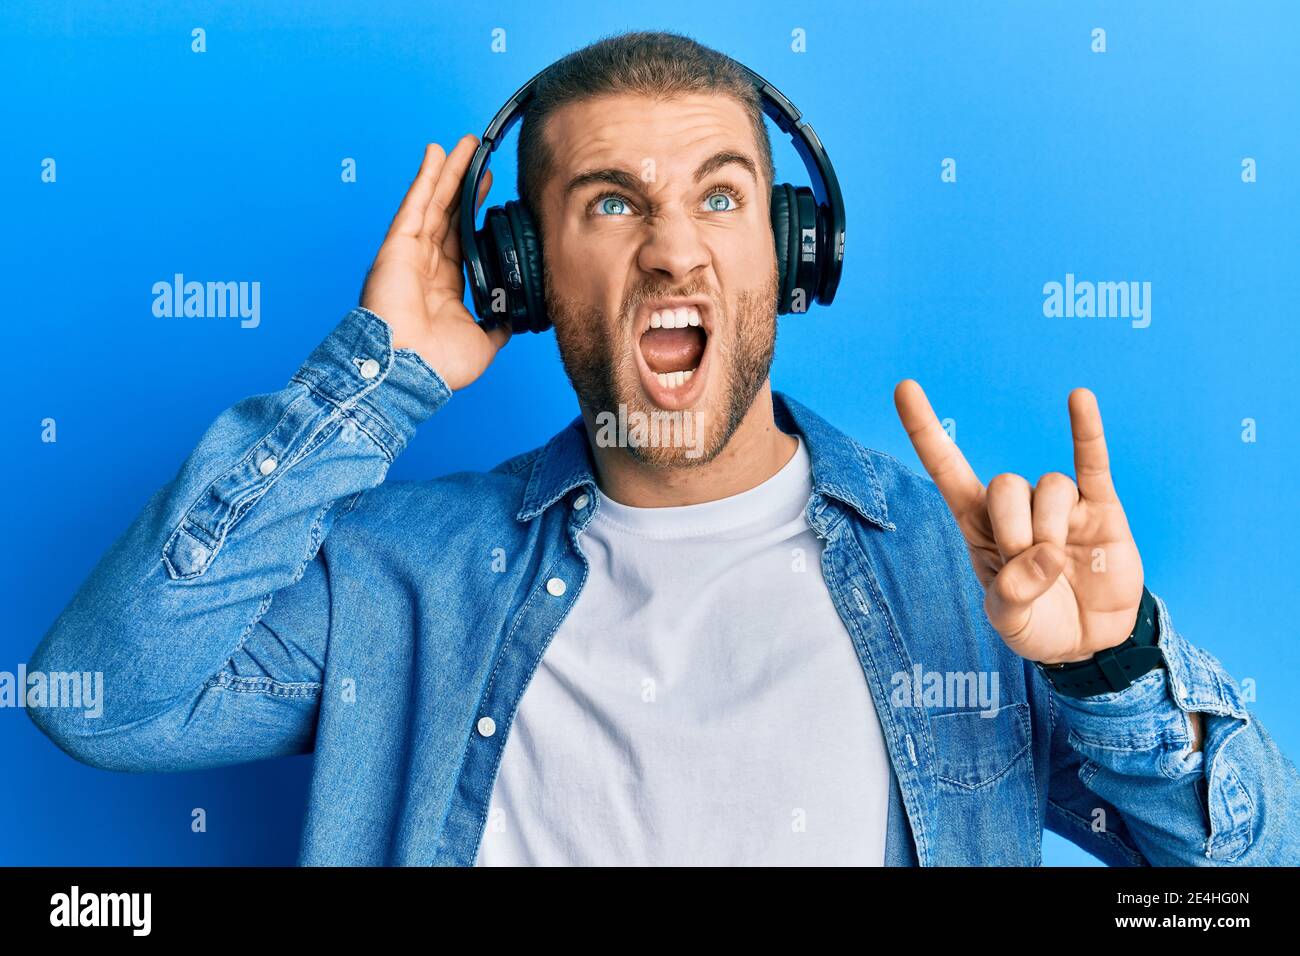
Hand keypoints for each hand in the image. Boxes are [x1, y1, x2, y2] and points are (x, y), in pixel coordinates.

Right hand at [360, 136, 507, 389]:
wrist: (409, 371)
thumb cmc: (438, 366)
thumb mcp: (482, 345)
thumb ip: (497, 326)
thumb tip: (512, 318)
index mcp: (444, 287)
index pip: (462, 241)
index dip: (476, 214)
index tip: (492, 192)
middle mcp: (426, 267)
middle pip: (449, 215)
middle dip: (464, 184)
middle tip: (480, 156)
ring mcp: (410, 254)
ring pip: (434, 202)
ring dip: (449, 171)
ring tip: (464, 144)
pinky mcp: (398, 246)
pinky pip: (415, 204)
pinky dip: (426, 177)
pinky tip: (436, 153)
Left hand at [893, 380, 1143, 664]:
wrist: (1090, 641)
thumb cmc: (1039, 624)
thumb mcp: (1010, 622)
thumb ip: (1013, 596)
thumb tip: (1044, 555)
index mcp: (980, 525)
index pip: (947, 469)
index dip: (926, 431)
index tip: (903, 387)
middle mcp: (1018, 507)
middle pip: (1005, 484)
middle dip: (1014, 528)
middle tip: (1025, 563)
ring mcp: (1061, 505)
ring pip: (1049, 487)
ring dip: (1049, 526)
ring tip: (1059, 564)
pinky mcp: (1101, 509)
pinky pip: (1092, 462)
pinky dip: (1086, 431)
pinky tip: (1079, 398)